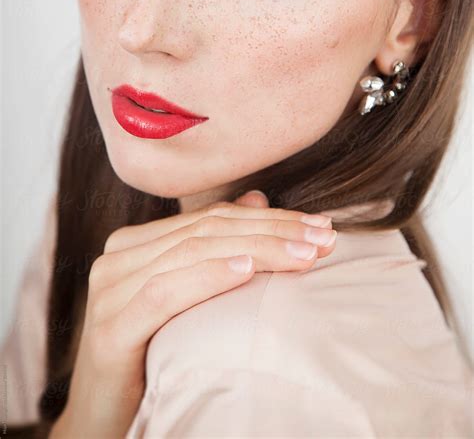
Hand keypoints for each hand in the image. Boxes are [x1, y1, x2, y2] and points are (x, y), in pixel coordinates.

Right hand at [49, 191, 335, 437]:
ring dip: (256, 249)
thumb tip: (258, 197)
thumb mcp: (187, 297)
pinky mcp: (109, 330)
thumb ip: (214, 245)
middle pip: (206, 231)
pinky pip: (164, 292)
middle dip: (272, 231)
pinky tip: (248, 269)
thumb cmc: (151, 356)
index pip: (210, 219)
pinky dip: (209, 275)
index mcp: (133, 244)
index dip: (268, 217)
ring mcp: (109, 291)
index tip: (319, 225)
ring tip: (304, 254)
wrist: (102, 422)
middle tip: (323, 237)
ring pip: (191, 253)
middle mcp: (117, 258)